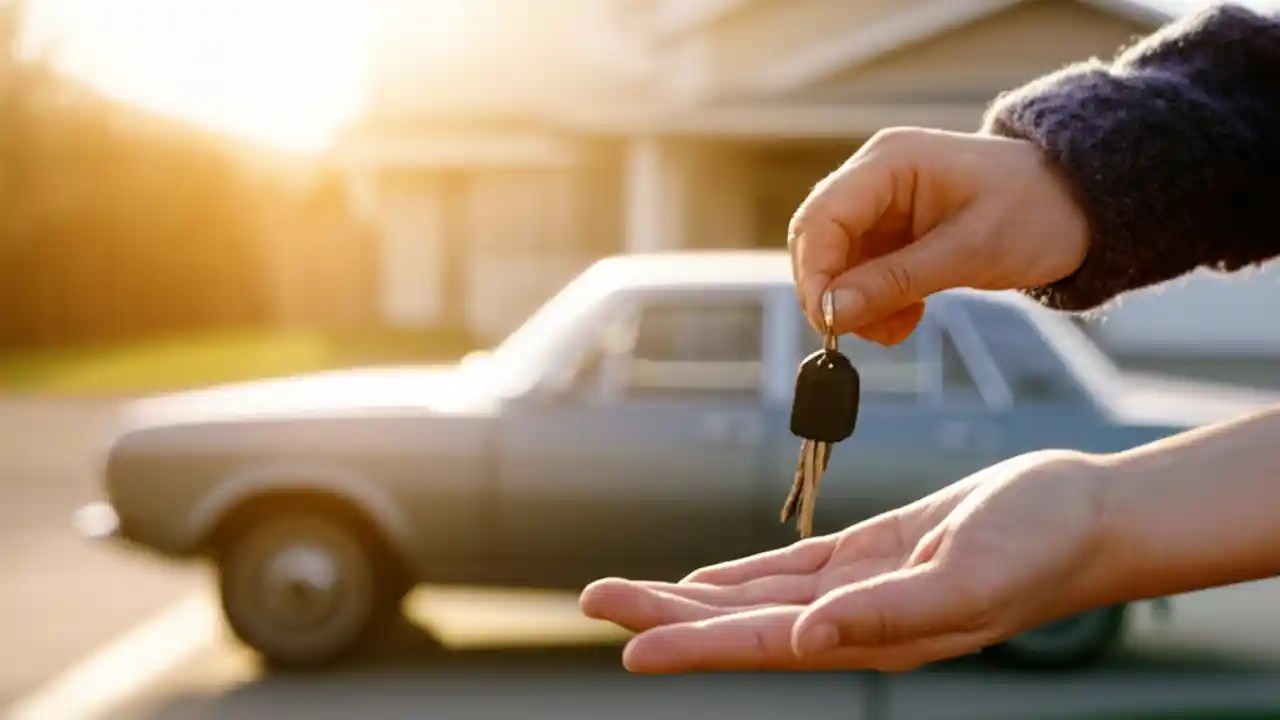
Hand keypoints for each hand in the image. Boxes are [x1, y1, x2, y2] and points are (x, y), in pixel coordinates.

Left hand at [580, 451, 1116, 672]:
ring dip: (690, 597)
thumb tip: (808, 640)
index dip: (692, 644)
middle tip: (595, 598)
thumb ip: (886, 612)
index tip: (629, 646)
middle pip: (740, 623)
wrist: (1083, 517)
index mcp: (871, 637)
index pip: (761, 645)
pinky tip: (707, 583)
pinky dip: (741, 578)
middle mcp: (853, 623)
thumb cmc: (1039, 547)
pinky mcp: (870, 556)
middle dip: (666, 614)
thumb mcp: (966, 578)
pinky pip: (789, 572)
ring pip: (755, 597)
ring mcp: (858, 591)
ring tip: (631, 594)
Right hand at [789, 128, 1088, 344]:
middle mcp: (875, 178)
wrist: (1082, 208)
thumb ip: (894, 281)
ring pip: (837, 264)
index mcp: (890, 162)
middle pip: (819, 240)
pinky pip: (861, 275)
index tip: (828, 322)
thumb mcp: (968, 251)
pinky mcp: (892, 234)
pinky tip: (908, 317)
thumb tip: (830, 313)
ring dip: (857, 305)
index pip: (822, 217)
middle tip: (861, 333)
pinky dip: (874, 304)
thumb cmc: (1036, 212)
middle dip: (833, 292)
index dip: (815, 272)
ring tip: (899, 327)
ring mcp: (882, 207)